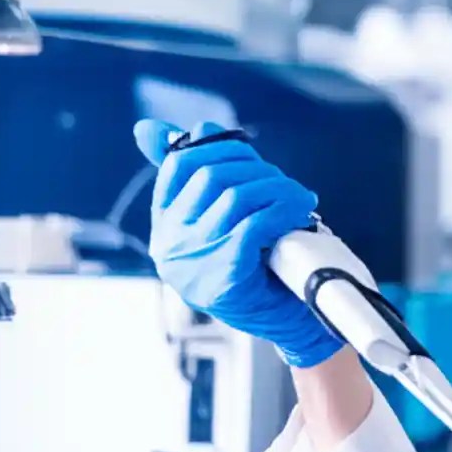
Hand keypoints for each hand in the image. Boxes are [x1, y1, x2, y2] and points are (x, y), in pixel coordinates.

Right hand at [133, 119, 341, 367]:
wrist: (291, 322)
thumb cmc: (261, 265)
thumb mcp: (225, 218)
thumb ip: (196, 176)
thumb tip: (150, 129)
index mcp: (166, 224)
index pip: (180, 164)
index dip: (219, 148)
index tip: (251, 156)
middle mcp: (171, 243)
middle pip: (212, 176)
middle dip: (258, 170)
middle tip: (287, 184)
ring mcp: (194, 262)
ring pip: (237, 196)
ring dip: (278, 189)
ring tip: (301, 199)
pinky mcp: (224, 276)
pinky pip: (255, 224)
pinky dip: (283, 210)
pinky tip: (301, 211)